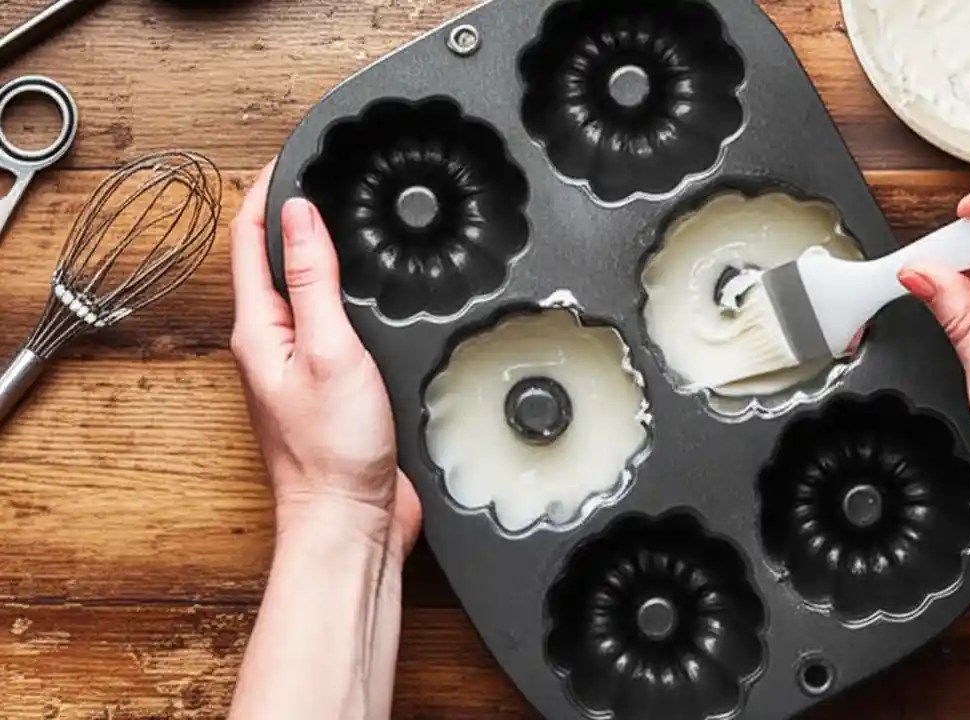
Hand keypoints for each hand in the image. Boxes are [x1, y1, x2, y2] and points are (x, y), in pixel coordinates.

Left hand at [229, 163, 420, 555]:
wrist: (352, 521)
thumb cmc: (331, 452)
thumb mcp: (327, 350)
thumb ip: (314, 282)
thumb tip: (298, 215)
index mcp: (258, 329)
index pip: (251, 240)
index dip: (267, 191)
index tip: (291, 155)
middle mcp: (274, 344)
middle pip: (276, 261)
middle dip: (294, 214)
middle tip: (321, 176)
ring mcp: (304, 365)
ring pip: (309, 292)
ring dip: (323, 253)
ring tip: (345, 218)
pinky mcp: (337, 386)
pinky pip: (337, 324)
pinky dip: (350, 295)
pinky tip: (371, 292)